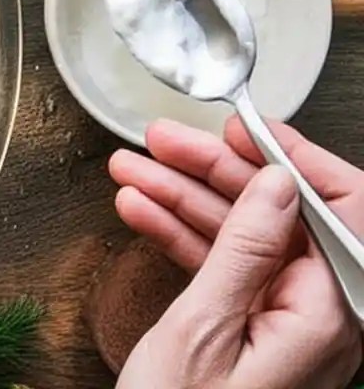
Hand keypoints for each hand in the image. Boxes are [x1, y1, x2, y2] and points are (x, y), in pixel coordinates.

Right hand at [108, 117, 363, 388]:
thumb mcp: (203, 330)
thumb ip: (246, 251)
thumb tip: (278, 184)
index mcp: (326, 316)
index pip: (332, 211)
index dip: (287, 159)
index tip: (239, 127)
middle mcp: (318, 319)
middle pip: (277, 218)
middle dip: (214, 174)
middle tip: (160, 142)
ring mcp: (285, 327)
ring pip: (241, 240)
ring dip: (183, 201)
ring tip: (130, 172)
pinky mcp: (253, 335)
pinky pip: (223, 271)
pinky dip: (179, 239)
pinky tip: (141, 213)